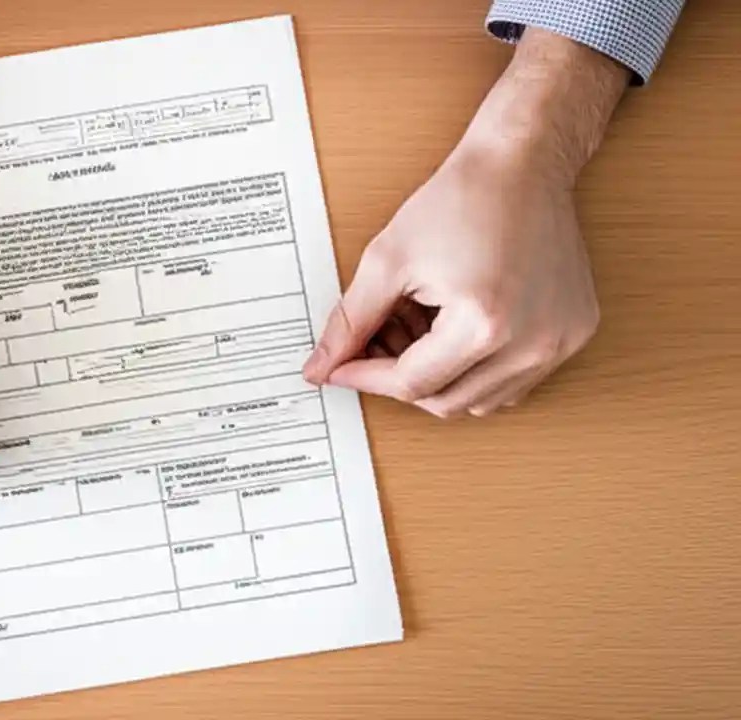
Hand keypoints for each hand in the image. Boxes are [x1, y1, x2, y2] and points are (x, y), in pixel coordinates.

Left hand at [303, 145, 597, 416]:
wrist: (522, 164)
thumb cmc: (462, 199)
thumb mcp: (389, 260)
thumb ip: (350, 322)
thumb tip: (322, 367)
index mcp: (484, 325)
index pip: (411, 383)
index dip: (365, 376)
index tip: (340, 368)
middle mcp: (532, 343)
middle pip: (445, 401)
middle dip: (400, 378)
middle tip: (377, 341)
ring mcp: (559, 343)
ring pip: (480, 400)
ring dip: (439, 376)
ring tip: (418, 325)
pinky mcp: (573, 335)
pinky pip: (514, 381)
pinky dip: (477, 369)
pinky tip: (454, 327)